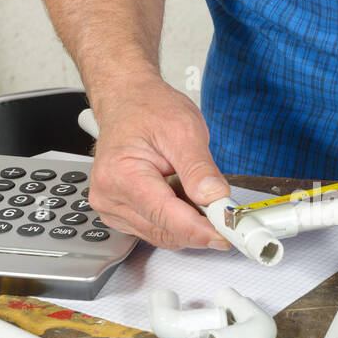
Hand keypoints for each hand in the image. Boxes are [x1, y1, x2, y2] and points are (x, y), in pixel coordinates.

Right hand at [86, 74, 231, 249]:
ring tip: (195, 188)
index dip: (200, 230)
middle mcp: (110, 197)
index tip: (227, 233)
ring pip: (164, 235)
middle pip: (166, 231)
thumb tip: (215, 199)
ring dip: (189, 222)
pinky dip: (178, 219)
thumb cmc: (149, 110)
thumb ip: (200, 168)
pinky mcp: (121, 215)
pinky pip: (158, 229)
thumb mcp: (184, 129)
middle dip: (200, 226)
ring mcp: (113, 209)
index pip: (165, 216)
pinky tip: (182, 196)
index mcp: (120, 174)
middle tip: (226, 210)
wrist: (129, 102)